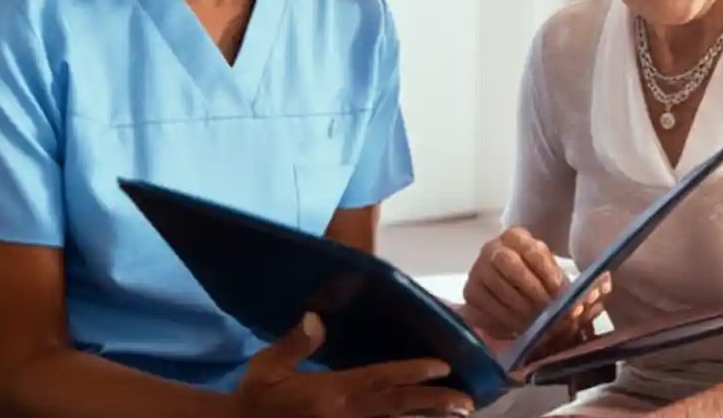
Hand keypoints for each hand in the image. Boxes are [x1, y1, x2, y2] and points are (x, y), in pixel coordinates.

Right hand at [233, 312, 474, 416]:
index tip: (442, 366)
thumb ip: (295, 344)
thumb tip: (316, 316)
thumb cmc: (254, 398)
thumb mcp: (267, 367)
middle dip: (434, 403)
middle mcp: (345, 416)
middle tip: (468, 402)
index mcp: (331, 394)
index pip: (379, 380)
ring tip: (459, 414)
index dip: (412, 373)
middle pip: (398, 408)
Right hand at [462, 227, 609, 340]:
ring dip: (522, 310)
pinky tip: (521, 326)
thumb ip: (568, 280)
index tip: (562, 294)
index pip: (533, 251)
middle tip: (549, 312)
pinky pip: (488, 307)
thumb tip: (604, 284)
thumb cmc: (535, 277)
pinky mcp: (470, 291)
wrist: (504, 284)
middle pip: (511, 267)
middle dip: (533, 292)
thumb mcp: (550, 271)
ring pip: (499, 289)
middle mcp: (493, 247)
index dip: (549, 274)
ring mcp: (477, 268)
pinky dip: (506, 319)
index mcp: (516, 236)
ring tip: (539, 323)